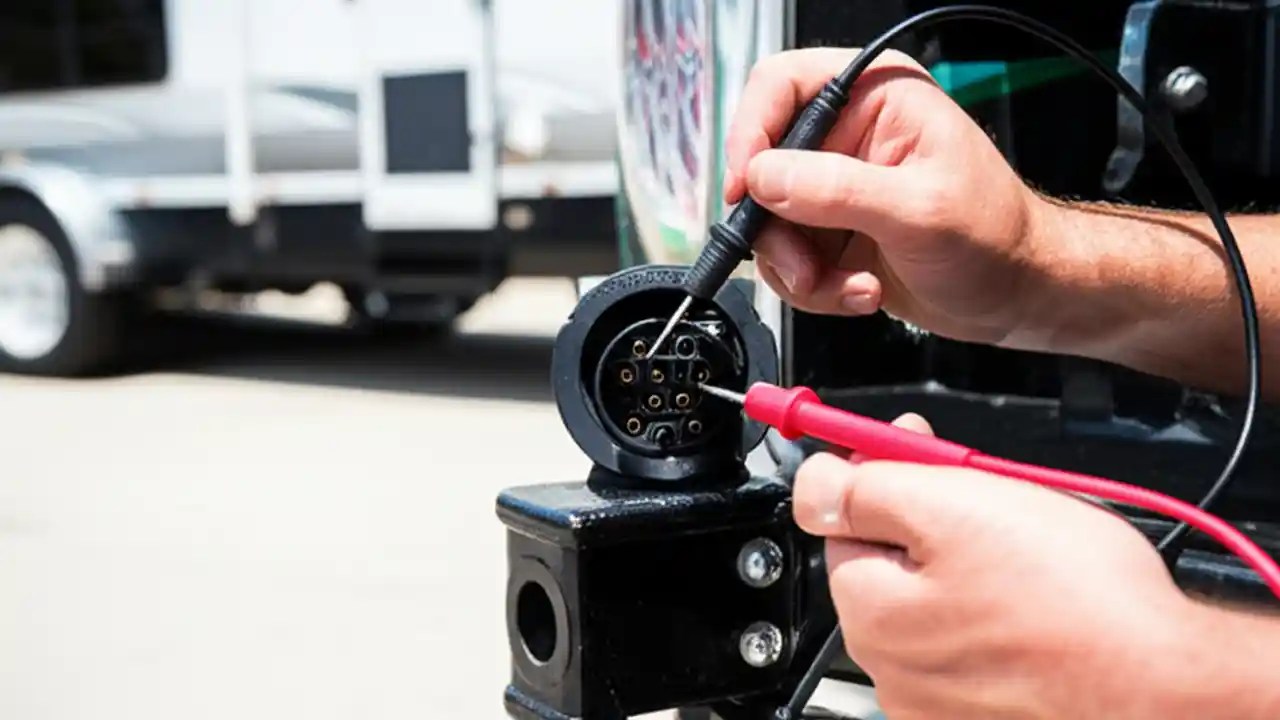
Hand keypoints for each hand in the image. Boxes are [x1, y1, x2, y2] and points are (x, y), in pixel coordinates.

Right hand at [725, 48, 1053, 345]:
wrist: (1018, 295)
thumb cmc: (998, 238)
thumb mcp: (918, 210)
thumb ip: (837, 191)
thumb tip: (765, 178)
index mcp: (875, 96)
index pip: (780, 86)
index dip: (752, 135)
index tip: (747, 191)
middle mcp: (849, 135)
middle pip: (763, 166)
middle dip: (778, 229)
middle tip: (805, 267)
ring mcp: (835, 187)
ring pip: (768, 223)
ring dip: (800, 270)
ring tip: (851, 285)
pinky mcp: (831, 232)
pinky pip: (786, 259)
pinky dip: (814, 287)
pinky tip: (859, 290)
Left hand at [791, 414, 1210, 718]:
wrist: (1169, 687)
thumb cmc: (1079, 601)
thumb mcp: (959, 502)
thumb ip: (866, 487)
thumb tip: (815, 478)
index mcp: (871, 612)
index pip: (839, 518)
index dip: (880, 471)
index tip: (907, 447)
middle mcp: (891, 669)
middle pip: (886, 564)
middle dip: (929, 523)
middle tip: (991, 502)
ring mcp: (936, 702)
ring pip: (934, 604)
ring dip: (965, 571)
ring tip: (1029, 565)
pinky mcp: (982, 714)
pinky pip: (971, 647)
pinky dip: (995, 621)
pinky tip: (1036, 610)